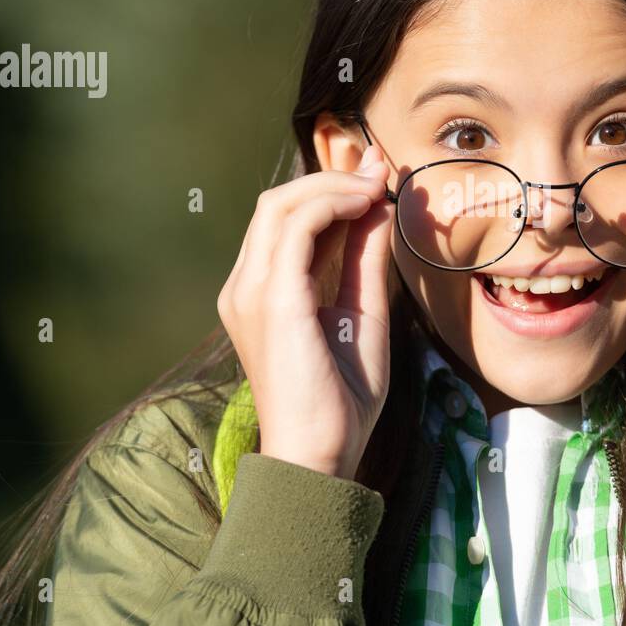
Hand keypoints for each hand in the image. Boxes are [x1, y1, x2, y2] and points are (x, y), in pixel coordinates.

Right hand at [216, 145, 393, 479]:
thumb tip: (377, 207)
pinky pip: (296, 228)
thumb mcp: (362, 315)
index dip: (329, 190)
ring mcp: (251, 291)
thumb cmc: (340, 400)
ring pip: (281, 205)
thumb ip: (364, 260)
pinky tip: (365, 204)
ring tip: (376, 186)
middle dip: (330, 179)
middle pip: (277, 204)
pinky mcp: (272, 299)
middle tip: (379, 169)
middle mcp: (245, 287)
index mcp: (260, 294)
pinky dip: (331, 204)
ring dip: (332, 186)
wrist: (321, 456)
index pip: (285, 222)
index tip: (376, 176)